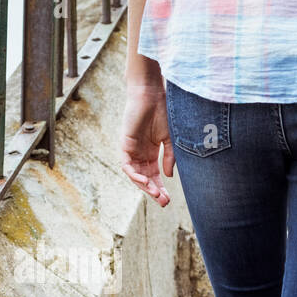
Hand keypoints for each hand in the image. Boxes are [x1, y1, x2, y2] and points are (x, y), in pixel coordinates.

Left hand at [120, 81, 173, 206]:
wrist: (152, 94)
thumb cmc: (164, 112)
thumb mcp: (170, 139)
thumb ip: (170, 157)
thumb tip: (168, 176)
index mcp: (152, 153)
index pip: (155, 176)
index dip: (161, 188)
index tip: (169, 200)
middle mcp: (140, 153)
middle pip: (145, 178)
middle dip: (154, 192)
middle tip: (164, 203)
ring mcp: (132, 149)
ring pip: (135, 175)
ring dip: (145, 186)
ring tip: (156, 194)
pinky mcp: (125, 144)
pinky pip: (126, 165)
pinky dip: (135, 175)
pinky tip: (145, 182)